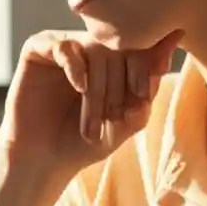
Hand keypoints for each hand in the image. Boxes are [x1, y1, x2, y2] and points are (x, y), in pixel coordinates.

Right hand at [0, 29, 183, 175]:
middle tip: (115, 119)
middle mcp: (92, 46)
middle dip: (121, 86)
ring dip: (98, 88)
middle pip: (120, 46)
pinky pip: (65, 45)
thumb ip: (147, 93)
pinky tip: (79, 89)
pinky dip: (76, 68)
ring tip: (92, 124)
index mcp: (116, 59)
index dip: (148, 67)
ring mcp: (66, 45)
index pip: (142, 45)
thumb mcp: (125, 124)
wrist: (42, 159)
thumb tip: (168, 56)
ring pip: (95, 48)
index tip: (143, 97)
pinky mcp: (39, 49)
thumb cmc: (84, 142)